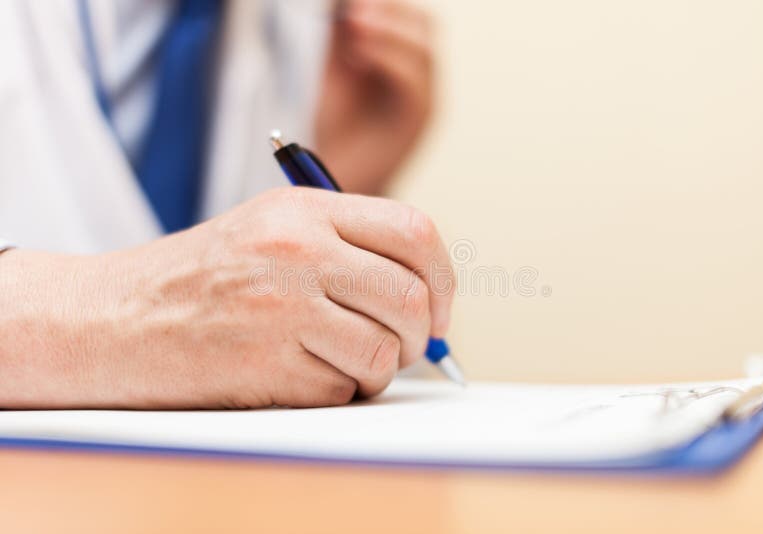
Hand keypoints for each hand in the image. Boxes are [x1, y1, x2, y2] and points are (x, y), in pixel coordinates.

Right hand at [0, 188, 454, 408]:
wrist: (117, 318)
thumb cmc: (206, 276)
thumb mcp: (275, 229)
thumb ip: (351, 248)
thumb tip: (431, 298)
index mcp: (305, 210)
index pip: (415, 232)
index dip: (443, 277)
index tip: (440, 309)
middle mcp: (297, 251)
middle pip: (412, 298)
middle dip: (422, 335)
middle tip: (405, 346)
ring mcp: (282, 308)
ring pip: (385, 352)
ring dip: (378, 368)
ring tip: (342, 360)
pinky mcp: (268, 365)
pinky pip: (343, 389)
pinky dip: (336, 390)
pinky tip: (297, 374)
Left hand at [314, 0, 434, 193]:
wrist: (342, 184)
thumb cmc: (339, 135)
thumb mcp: (337, 73)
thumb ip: (344, 37)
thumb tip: (342, 3)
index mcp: (405, 62)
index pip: (408, 15)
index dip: (384, 4)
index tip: (344, 3)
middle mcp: (421, 77)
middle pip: (424, 24)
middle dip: (389, 9)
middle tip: (351, 9)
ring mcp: (424, 98)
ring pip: (424, 47)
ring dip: (388, 28)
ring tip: (352, 23)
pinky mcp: (417, 121)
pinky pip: (412, 80)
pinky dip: (385, 58)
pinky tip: (356, 55)